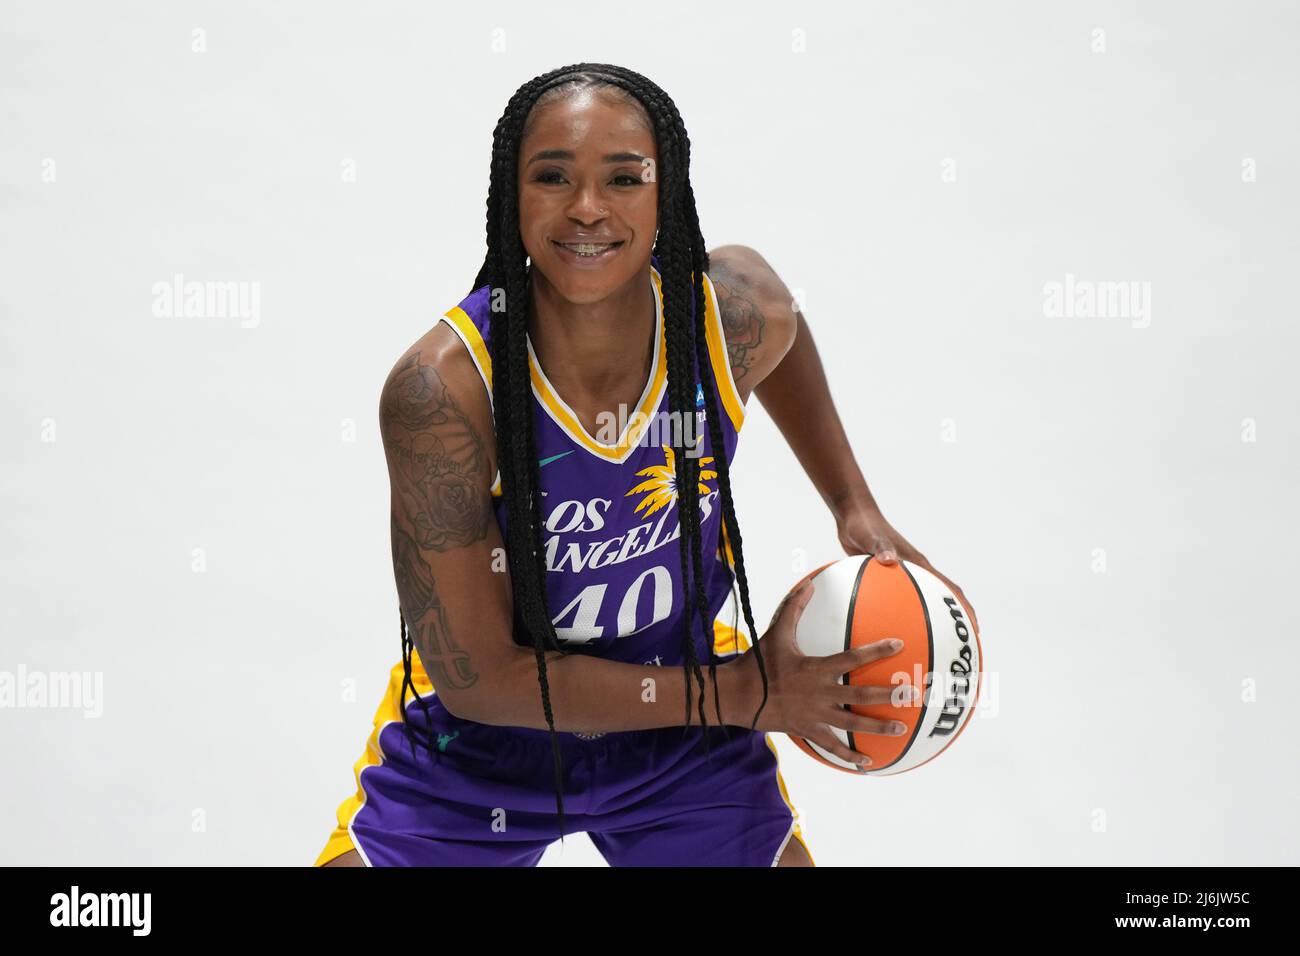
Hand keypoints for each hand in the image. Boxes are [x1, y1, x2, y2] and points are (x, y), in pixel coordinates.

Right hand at [735, 578, 917, 768]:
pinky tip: (868, 764)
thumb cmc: (758, 662)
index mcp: (817, 669)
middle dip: (889, 695)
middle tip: (912, 694)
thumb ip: (794, 608)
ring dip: (878, 727)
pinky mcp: (808, 731)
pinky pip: (832, 746)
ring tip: (901, 729)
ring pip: (853, 724)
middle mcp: (821, 693)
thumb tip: (806, 583)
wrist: (738, 696)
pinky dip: (849, 756)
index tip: (899, 645)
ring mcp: (816, 715)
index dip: (877, 651)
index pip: (853, 658)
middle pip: (861, 696)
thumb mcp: (776, 632)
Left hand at [836, 501, 979, 638]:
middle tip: (955, 644)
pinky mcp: (887, 576)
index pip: (949, 588)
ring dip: (927, 619)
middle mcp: (915, 569)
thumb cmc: (864, 525)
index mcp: (918, 563)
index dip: (963, 607)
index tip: (974, 627)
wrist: (853, 516)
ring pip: (921, 601)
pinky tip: (888, 628)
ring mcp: (902, 573)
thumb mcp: (871, 537)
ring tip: (925, 644)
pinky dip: (898, 613)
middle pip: (941, 598)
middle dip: (953, 619)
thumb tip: (889, 559)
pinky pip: (898, 599)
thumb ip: (880, 547)